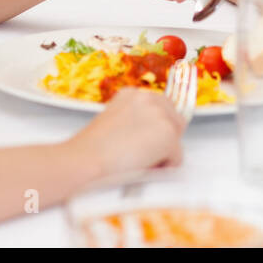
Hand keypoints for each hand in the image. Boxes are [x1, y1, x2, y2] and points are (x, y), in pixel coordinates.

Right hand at [67, 89, 184, 178]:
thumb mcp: (112, 121)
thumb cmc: (91, 150)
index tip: (143, 142)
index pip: (161, 108)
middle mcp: (149, 97)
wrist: (85, 159)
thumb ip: (133, 120)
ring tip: (137, 160)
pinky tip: (141, 166)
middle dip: (164, 140)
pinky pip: (177, 159)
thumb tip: (150, 135)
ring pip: (176, 141)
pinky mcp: (168, 134)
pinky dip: (163, 168)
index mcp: (132, 93)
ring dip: (163, 155)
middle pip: (175, 121)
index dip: (154, 130)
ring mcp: (161, 114)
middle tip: (139, 154)